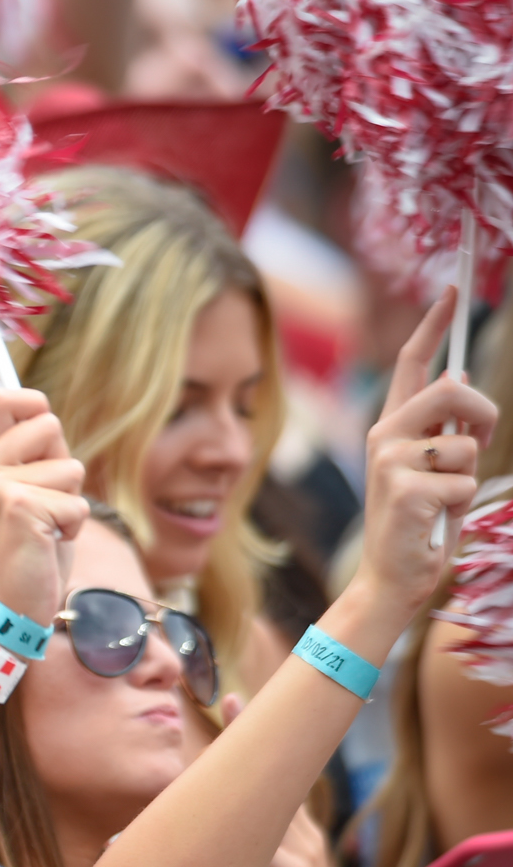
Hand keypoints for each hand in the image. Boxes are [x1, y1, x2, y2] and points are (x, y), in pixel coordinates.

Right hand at [0, 387, 87, 625]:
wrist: (13, 604)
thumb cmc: (32, 546)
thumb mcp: (30, 491)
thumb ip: (36, 455)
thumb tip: (47, 414)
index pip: (3, 398)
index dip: (34, 403)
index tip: (46, 433)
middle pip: (49, 424)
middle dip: (64, 464)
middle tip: (46, 501)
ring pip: (71, 468)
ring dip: (72, 502)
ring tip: (46, 527)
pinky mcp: (20, 508)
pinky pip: (76, 503)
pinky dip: (74, 527)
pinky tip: (48, 543)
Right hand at [344, 288, 498, 636]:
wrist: (390, 576)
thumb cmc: (418, 523)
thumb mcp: (433, 468)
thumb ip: (441, 427)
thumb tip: (460, 378)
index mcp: (391, 426)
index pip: (415, 366)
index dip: (433, 326)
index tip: (451, 291)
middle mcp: (384, 435)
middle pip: (452, 391)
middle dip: (483, 414)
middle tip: (481, 440)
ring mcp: (390, 461)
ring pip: (466, 444)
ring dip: (470, 476)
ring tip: (443, 500)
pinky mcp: (406, 489)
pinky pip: (463, 479)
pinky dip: (460, 503)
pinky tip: (435, 519)